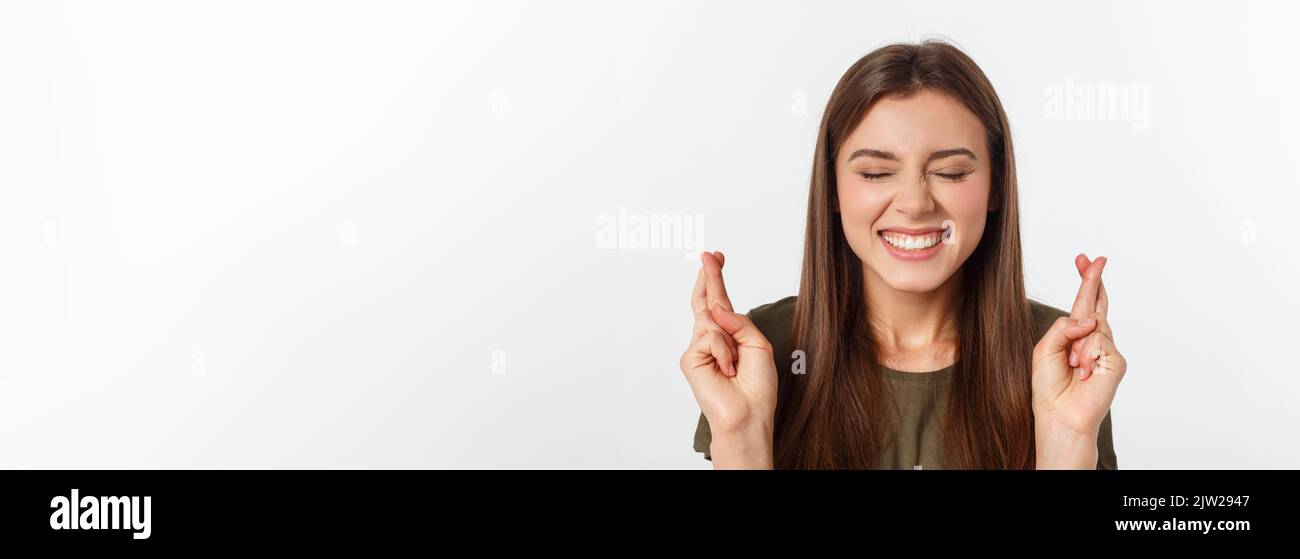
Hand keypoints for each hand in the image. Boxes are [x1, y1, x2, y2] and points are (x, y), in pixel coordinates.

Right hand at [679, 251, 777, 467]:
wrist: (748, 415)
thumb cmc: (756, 386)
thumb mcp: (757, 345)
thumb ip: (739, 321)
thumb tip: (715, 307)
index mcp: (729, 336)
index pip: (719, 302)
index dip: (716, 279)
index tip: (715, 258)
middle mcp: (711, 339)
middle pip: (706, 301)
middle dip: (709, 277)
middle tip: (709, 254)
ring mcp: (698, 348)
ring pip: (712, 319)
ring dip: (730, 339)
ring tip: (735, 364)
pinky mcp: (690, 358)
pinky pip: (709, 337)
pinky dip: (723, 351)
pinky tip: (727, 369)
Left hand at [1031, 254, 1126, 466]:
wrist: (1060, 416)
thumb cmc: (1050, 387)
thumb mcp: (1045, 349)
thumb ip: (1063, 327)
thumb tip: (1091, 318)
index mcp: (1075, 336)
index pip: (1083, 304)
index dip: (1086, 281)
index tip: (1085, 259)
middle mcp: (1094, 340)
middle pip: (1097, 304)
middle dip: (1093, 280)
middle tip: (1095, 258)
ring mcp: (1107, 350)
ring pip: (1093, 325)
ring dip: (1076, 344)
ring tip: (1073, 367)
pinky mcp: (1116, 362)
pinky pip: (1098, 341)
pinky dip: (1086, 355)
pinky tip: (1084, 372)